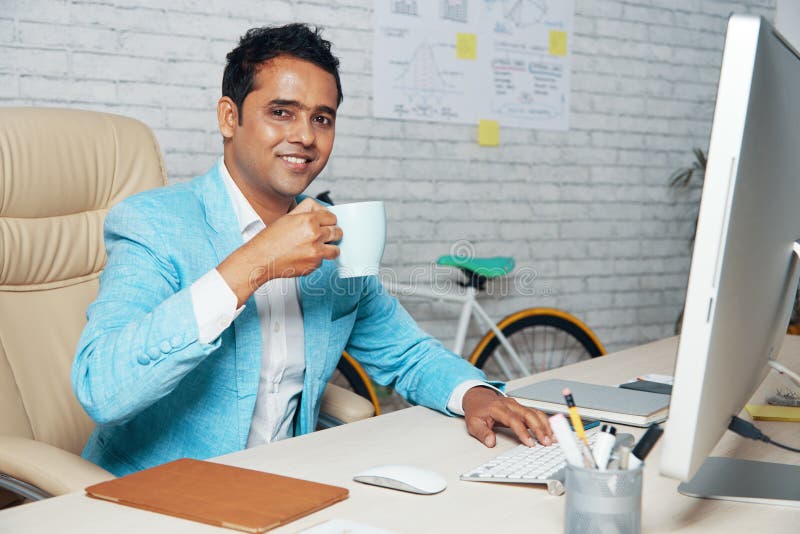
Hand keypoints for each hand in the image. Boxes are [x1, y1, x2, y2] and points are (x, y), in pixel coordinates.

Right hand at [217, 198, 341, 305]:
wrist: (261, 258)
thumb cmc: (272, 239)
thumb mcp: (289, 216)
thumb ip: (308, 210)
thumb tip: (323, 210)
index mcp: (309, 220)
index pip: (332, 218)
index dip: (329, 221)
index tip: (326, 225)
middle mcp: (315, 235)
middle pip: (337, 232)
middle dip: (332, 234)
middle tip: (325, 236)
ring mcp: (316, 252)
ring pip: (335, 249)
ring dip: (329, 248)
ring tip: (318, 247)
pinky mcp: (314, 265)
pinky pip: (323, 261)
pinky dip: (317, 259)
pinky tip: (304, 256)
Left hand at [462, 386, 553, 447]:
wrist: (477, 397)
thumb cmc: (476, 410)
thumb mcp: (473, 423)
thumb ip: (482, 433)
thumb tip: (491, 442)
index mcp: (498, 408)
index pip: (513, 420)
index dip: (523, 432)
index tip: (530, 443)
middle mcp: (510, 405)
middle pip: (528, 415)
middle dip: (539, 429)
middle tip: (546, 442)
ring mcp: (517, 405)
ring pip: (535, 413)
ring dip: (545, 425)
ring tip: (553, 439)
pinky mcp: (522, 407)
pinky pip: (536, 413)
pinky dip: (545, 422)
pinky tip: (551, 432)